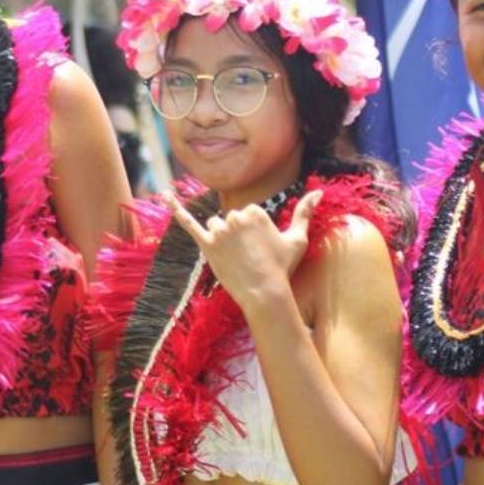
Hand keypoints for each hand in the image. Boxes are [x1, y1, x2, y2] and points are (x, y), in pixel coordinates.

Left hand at [169, 190, 318, 310]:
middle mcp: (235, 217)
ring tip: (235, 256)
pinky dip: (175, 208)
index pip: (248, 214)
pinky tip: (165, 195)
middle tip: (250, 256)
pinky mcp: (206, 245)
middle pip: (230, 219)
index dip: (254, 232)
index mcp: (254, 212)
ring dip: (221, 237)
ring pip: (214, 225)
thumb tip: (318, 191)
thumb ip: (305, 212)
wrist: (264, 292)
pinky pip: (188, 223)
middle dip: (237, 236)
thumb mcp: (297, 238)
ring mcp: (219, 231)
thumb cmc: (282, 266)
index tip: (261, 247)